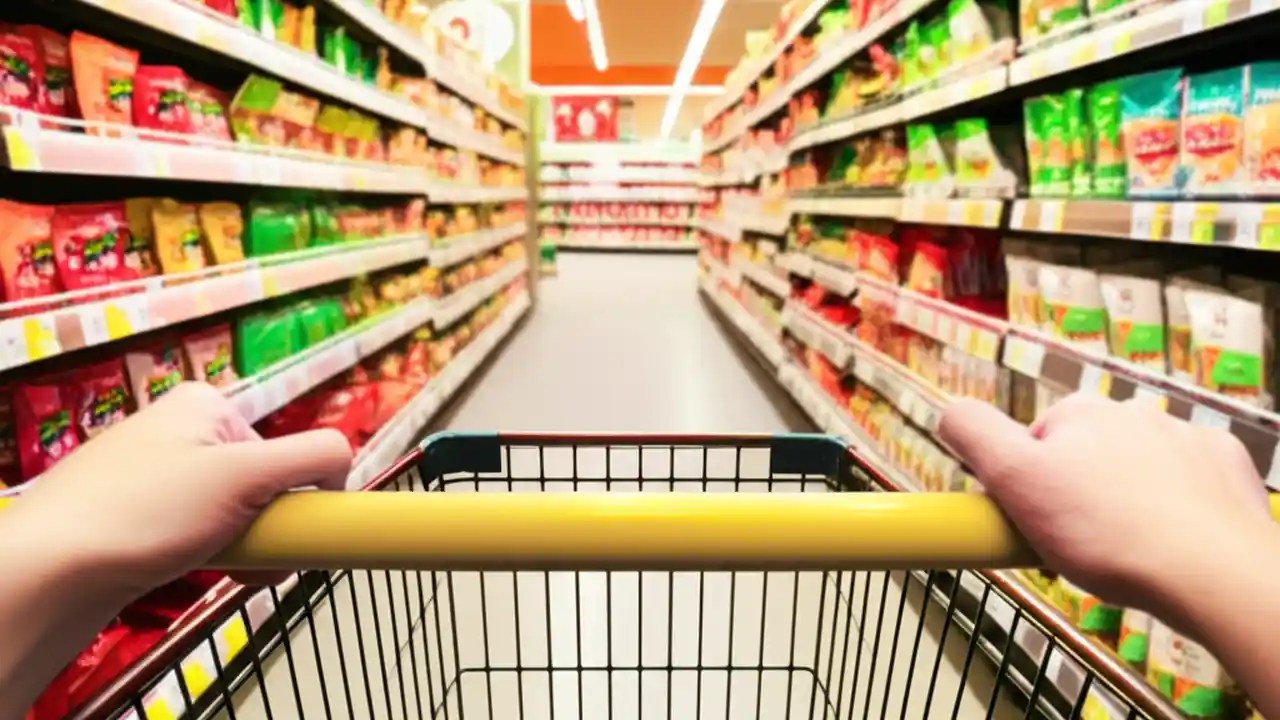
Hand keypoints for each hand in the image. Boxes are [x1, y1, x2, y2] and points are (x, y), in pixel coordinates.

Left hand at [9, 382, 352, 594]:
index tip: (285, 530)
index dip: (297, 496)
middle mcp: (183, 432)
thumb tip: (344, 463)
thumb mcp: (246, 476)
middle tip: (255, 558)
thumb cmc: (138, 513)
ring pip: (237, 514)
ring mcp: (160, 474)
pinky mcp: (142, 514)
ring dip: (246, 548)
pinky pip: (204, 532)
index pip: (291, 449)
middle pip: (265, 485)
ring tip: (222, 566)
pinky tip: (202, 570)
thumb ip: (312, 458)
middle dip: (271, 529)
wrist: (52, 568)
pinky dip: (215, 555)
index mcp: (207, 405)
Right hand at [937, 394, 1271, 618]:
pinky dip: (1175, 504)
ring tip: (1124, 550)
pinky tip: (1170, 537)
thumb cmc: (1109, 533)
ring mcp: (1184, 438)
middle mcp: (1131, 413)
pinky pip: (1187, 480)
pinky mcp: (1224, 467)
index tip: (1036, 523)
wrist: (1213, 571)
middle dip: (1075, 494)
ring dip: (1123, 500)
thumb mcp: (1015, 481)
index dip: (1026, 487)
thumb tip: (948, 412)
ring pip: (1135, 468)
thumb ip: (973, 436)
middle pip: (1083, 455)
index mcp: (1078, 413)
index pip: (1032, 443)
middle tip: (1076, 544)